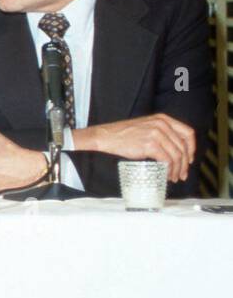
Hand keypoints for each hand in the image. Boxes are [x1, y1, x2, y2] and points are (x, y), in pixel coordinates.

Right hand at [74, 114, 195, 182]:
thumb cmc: (123, 134)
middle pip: (183, 147)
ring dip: (177, 169)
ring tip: (173, 177)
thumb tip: (174, 150)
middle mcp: (162, 125)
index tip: (189, 159)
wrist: (106, 136)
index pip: (188, 133)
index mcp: (163, 119)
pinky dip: (168, 170)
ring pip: (176, 155)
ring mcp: (156, 134)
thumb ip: (161, 133)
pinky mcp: (150, 144)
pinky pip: (166, 160)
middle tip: (182, 174)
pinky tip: (165, 175)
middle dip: (184, 164)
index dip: (192, 148)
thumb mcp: (146, 127)